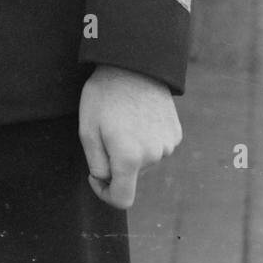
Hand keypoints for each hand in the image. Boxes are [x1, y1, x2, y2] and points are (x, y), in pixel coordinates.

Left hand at [78, 64, 181, 208]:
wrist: (134, 63)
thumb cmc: (104, 95)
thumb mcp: (87, 129)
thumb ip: (96, 164)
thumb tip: (106, 179)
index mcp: (129, 158)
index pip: (122, 199)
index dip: (105, 193)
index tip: (95, 175)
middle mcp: (153, 157)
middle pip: (132, 176)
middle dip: (117, 163)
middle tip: (107, 132)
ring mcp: (168, 145)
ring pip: (145, 161)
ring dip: (132, 150)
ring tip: (123, 120)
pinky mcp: (175, 133)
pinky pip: (157, 147)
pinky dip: (146, 140)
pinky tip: (138, 116)